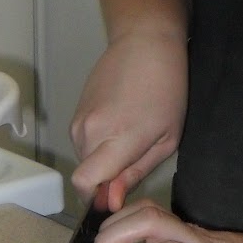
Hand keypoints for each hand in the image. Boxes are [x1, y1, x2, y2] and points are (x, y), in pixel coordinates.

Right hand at [69, 28, 187, 211]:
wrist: (145, 43)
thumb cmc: (166, 88)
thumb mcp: (166, 139)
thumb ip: (135, 172)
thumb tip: (111, 199)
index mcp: (116, 139)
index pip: (84, 183)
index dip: (97, 196)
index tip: (116, 193)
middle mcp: (89, 132)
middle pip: (86, 175)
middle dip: (107, 177)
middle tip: (137, 154)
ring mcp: (78, 120)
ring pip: (85, 158)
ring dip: (104, 157)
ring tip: (132, 132)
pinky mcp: (75, 112)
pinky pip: (83, 141)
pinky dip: (99, 142)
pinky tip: (122, 121)